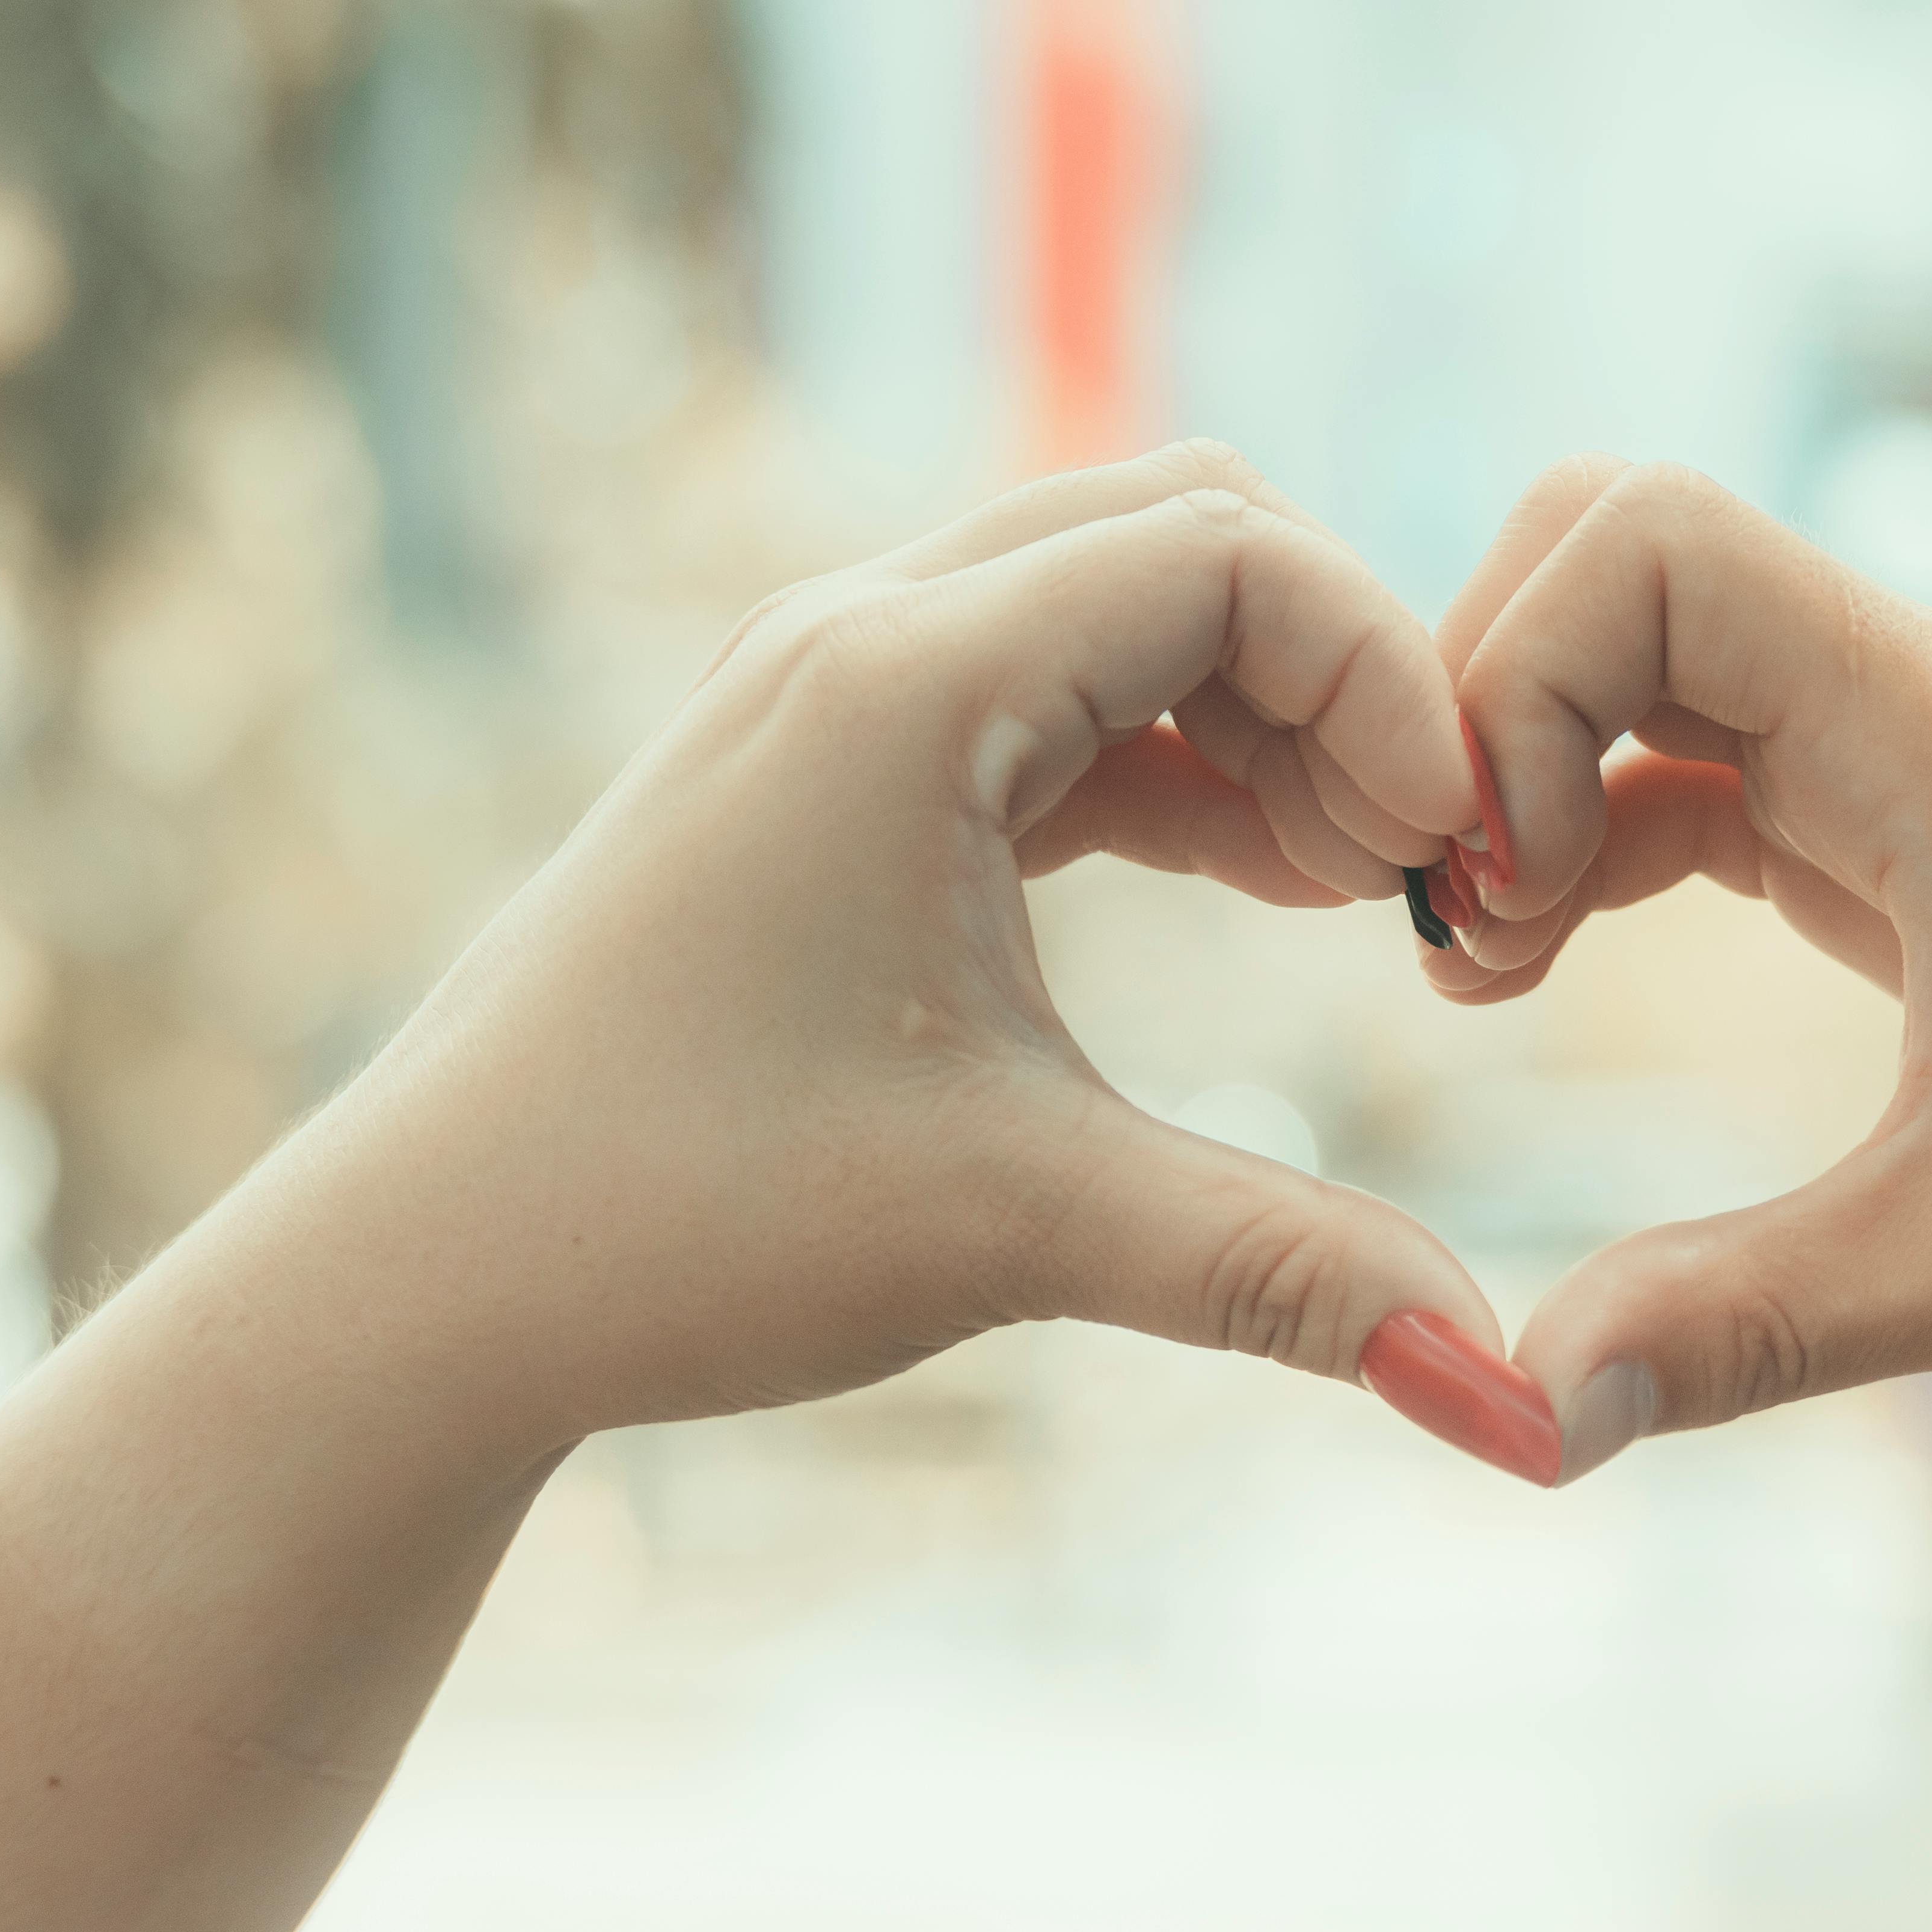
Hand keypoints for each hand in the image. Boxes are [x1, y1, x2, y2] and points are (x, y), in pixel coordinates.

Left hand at [289, 440, 1558, 1477]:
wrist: (422, 1281)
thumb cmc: (678, 1224)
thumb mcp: (1018, 1229)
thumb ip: (1283, 1275)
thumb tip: (1509, 1405)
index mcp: (905, 682)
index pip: (1233, 553)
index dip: (1390, 681)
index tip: (1449, 860)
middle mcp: (855, 640)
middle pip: (1182, 526)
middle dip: (1336, 673)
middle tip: (1411, 871)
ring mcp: (820, 696)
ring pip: (1109, 598)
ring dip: (1253, 710)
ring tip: (1347, 890)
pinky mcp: (810, 775)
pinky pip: (1041, 691)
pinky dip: (1164, 756)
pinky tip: (1247, 883)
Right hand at [1424, 457, 1931, 1475]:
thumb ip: (1749, 1321)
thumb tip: (1524, 1420)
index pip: (1647, 541)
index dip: (1513, 680)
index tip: (1501, 901)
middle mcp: (1927, 707)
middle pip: (1614, 556)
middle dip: (1485, 709)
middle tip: (1468, 929)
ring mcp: (1925, 763)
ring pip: (1652, 661)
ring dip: (1533, 780)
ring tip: (1488, 972)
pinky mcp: (1928, 841)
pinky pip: (1709, 769)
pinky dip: (1601, 840)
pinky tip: (1556, 971)